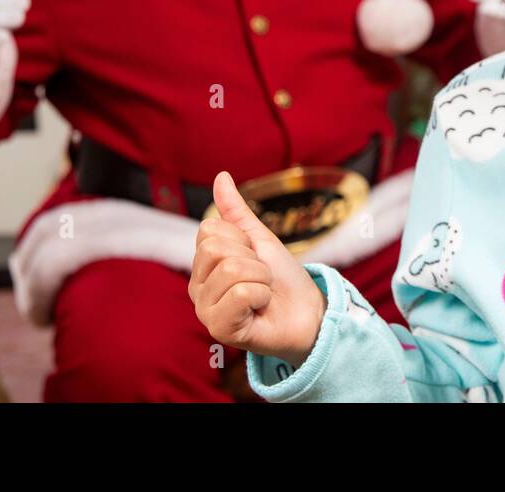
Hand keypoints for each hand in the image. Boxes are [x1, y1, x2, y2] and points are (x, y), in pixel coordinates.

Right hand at [190, 171, 326, 367]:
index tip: (254, 256)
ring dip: (261, 278)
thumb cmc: (281, 277)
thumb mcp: (259, 238)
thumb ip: (236, 211)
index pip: (208, 231)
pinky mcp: (219, 329)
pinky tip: (260, 308)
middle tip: (260, 277)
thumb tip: (221, 176)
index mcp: (202, 264)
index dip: (241, 238)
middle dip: (252, 258)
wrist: (307, 312)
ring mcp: (205, 310)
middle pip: (215, 249)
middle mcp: (197, 287)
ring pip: (230, 270)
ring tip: (263, 292)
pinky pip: (241, 294)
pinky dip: (261, 296)